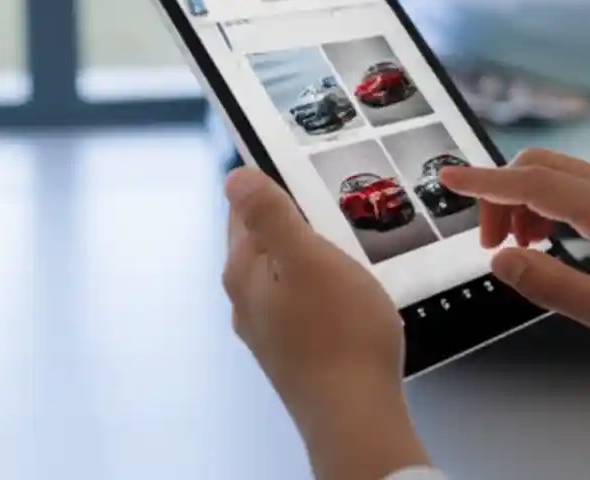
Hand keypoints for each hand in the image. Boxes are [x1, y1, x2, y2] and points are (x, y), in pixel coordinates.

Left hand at [223, 168, 428, 479]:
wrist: (355, 414)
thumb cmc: (339, 332)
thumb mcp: (309, 258)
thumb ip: (271, 214)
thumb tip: (234, 177)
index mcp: (244, 270)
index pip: (244, 209)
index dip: (273, 186)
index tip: (310, 174)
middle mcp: (247, 300)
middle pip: (263, 242)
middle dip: (292, 221)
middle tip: (335, 205)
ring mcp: (268, 330)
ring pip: (283, 274)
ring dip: (309, 256)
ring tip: (348, 246)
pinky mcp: (293, 352)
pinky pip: (301, 303)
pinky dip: (320, 289)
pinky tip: (347, 294)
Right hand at [441, 149, 589, 374]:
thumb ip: (548, 284)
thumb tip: (501, 260)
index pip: (533, 182)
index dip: (485, 182)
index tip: (447, 177)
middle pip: (538, 167)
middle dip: (502, 199)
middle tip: (492, 249)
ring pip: (552, 173)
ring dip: (523, 203)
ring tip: (521, 251)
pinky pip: (571, 185)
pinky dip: (545, 205)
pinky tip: (545, 242)